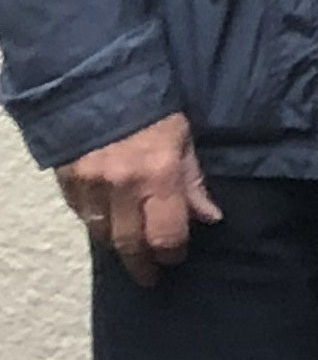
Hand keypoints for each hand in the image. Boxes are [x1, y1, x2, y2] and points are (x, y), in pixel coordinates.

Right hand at [57, 113, 218, 286]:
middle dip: (142, 264)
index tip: (175, 259)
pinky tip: (107, 224)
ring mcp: (90, 185)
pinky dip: (95, 223)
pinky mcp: (67, 180)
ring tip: (130, 252)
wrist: (98, 83)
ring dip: (117, 246)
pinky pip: (81, 215)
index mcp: (159, 176)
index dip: (172, 253)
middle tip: (150, 276)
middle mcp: (123, 186)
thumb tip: (210, 218)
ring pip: (102, 234)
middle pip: (130, 244)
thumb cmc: (153, 109)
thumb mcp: (184, 140)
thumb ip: (194, 182)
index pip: (167, 235)